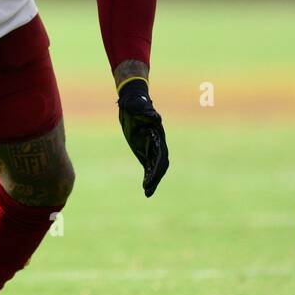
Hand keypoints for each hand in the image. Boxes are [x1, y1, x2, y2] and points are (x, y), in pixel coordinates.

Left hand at [117, 78, 168, 196]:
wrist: (133, 101)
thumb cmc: (136, 102)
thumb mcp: (139, 106)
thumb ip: (147, 112)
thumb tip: (155, 118)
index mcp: (157, 134)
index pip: (161, 155)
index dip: (157, 167)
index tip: (151, 178)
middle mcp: (157, 142)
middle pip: (160, 164)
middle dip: (155, 177)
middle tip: (148, 190)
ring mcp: (151, 146)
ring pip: (155, 167)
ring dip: (153, 180)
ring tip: (148, 193)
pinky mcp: (144, 149)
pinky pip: (148, 165)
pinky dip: (148, 176)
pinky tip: (145, 186)